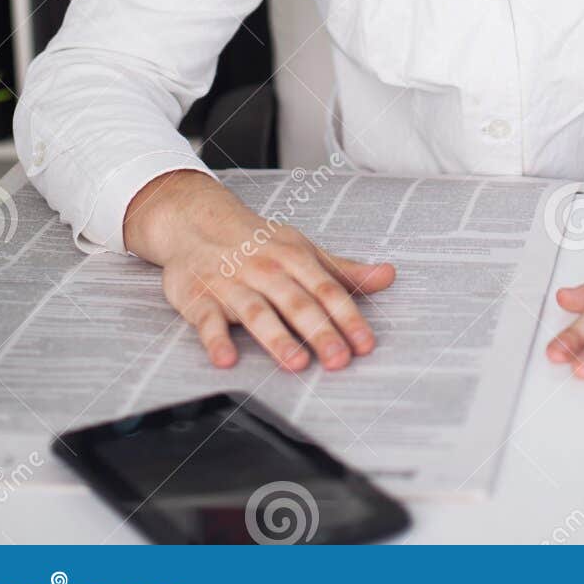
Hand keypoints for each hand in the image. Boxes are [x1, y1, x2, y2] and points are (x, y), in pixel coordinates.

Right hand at [123, 169, 395, 372]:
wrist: (196, 220)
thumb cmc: (257, 242)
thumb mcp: (303, 250)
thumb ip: (343, 270)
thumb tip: (387, 276)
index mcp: (293, 257)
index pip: (326, 289)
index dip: (348, 317)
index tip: (365, 343)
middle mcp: (265, 270)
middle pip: (296, 303)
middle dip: (320, 331)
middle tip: (339, 359)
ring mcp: (231, 284)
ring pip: (257, 312)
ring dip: (277, 338)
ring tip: (296, 362)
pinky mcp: (200, 298)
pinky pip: (207, 321)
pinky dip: (216, 340)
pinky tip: (226, 359)